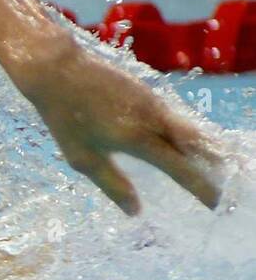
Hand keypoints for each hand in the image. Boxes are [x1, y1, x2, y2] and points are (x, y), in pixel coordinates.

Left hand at [16, 39, 221, 214]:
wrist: (58, 68)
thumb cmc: (64, 116)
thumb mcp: (82, 157)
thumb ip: (112, 185)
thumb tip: (135, 212)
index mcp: (138, 138)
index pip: (181, 168)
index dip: (201, 187)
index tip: (214, 203)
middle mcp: (153, 118)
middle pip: (198, 144)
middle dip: (214, 165)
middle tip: (221, 186)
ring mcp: (153, 101)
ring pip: (189, 128)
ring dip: (203, 148)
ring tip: (210, 168)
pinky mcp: (148, 91)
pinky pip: (175, 117)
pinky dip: (186, 133)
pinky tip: (183, 145)